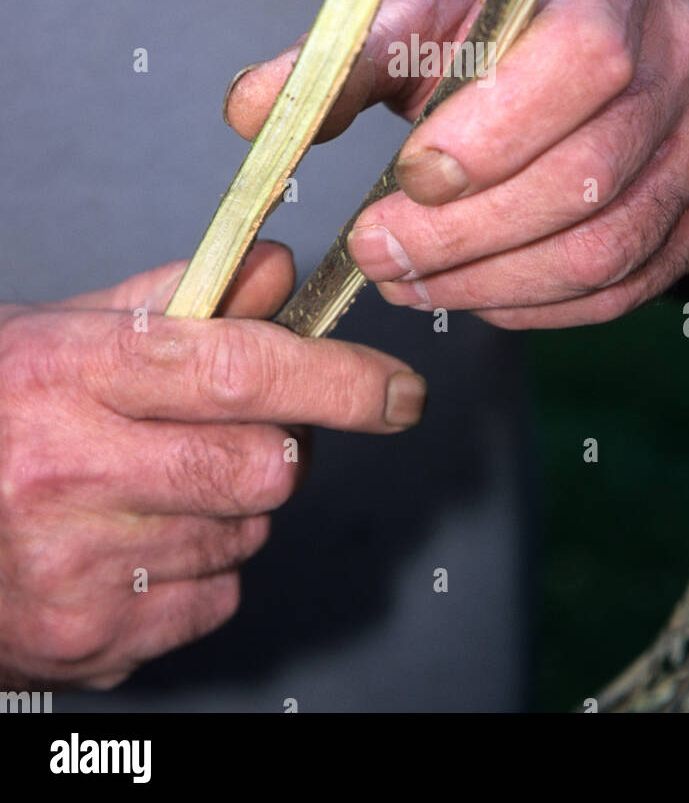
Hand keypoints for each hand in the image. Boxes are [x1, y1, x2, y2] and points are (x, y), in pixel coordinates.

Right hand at [0, 243, 425, 688]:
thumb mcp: (66, 330)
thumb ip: (183, 300)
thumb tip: (278, 273)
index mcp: (70, 376)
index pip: (238, 370)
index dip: (336, 379)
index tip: (396, 388)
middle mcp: (69, 474)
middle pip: (263, 468)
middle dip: (279, 446)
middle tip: (237, 428)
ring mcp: (76, 571)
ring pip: (245, 536)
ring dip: (233, 507)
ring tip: (155, 482)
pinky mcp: (86, 641)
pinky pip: (214, 600)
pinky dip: (199, 570)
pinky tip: (136, 540)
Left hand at [225, 0, 688, 328]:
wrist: (632, 33)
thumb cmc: (515, 14)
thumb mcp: (434, 3)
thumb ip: (345, 55)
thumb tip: (253, 112)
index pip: (582, 59)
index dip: (490, 133)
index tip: (403, 176)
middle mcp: (688, 58)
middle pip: (587, 175)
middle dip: (463, 233)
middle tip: (374, 253)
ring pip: (606, 247)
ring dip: (489, 283)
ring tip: (406, 280)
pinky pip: (626, 287)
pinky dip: (536, 306)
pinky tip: (474, 291)